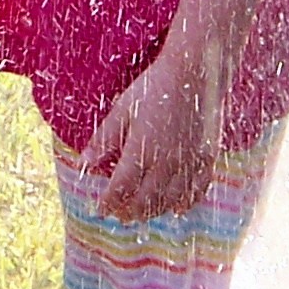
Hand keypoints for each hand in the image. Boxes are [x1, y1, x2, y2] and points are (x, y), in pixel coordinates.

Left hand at [85, 39, 221, 220]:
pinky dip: (185, 204)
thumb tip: (82, 164)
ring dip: (153, 212)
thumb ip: (103, 140)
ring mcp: (188, 164)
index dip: (108, 203)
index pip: (120, 190)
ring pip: (169, 202)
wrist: (193, 74)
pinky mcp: (206, 160)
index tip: (98, 209)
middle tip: (118, 214)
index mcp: (141, 152)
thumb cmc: (153, 88)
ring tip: (140, 213)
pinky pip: (196, 192)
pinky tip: (176, 209)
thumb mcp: (122, 111)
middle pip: (144, 201)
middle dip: (128, 212)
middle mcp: (165, 164)